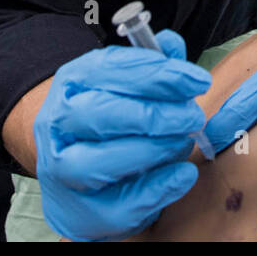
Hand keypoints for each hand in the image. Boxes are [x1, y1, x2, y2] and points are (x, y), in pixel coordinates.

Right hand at [34, 30, 212, 240]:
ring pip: (95, 163)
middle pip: (99, 116)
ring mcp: (60, 170)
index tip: (198, 80)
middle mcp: (58, 123)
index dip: (159, 74)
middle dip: (153, 115)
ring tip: (182, 143)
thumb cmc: (109, 115)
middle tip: (193, 116)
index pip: (111, 70)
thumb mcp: (128, 82)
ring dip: (148, 152)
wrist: (70, 165)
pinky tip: (182, 175)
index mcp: (74, 81)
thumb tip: (171, 44)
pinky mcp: (77, 211)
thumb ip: (154, 63)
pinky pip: (114, 206)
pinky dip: (153, 191)